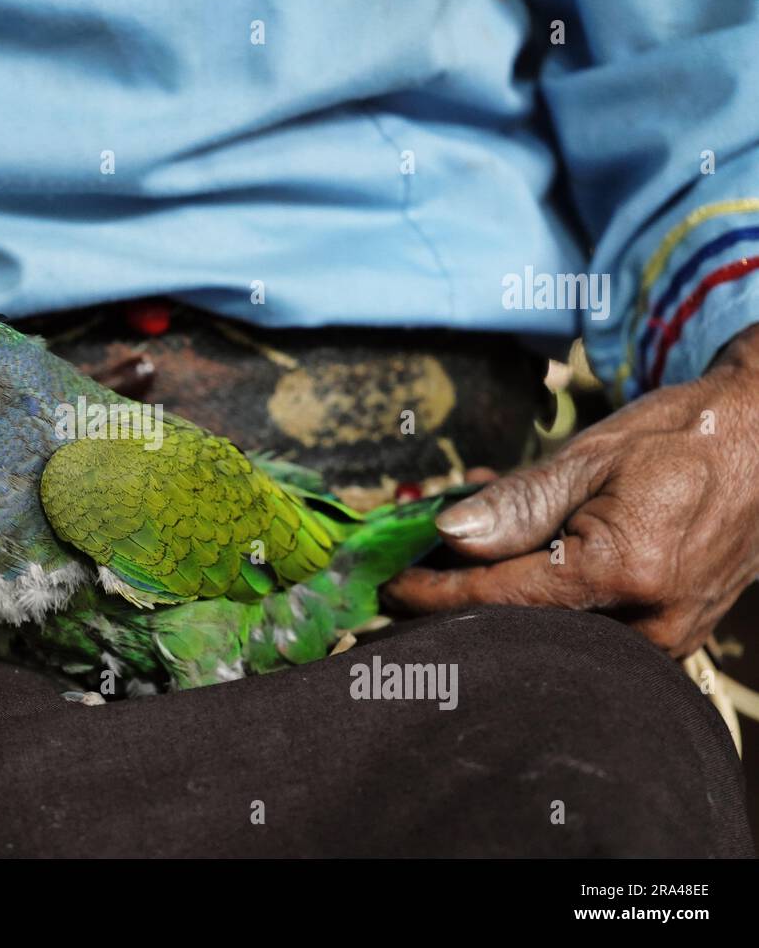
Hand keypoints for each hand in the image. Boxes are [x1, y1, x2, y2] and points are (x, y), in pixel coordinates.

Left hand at [386, 326, 758, 656]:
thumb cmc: (685, 434)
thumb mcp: (593, 455)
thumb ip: (519, 501)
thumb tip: (449, 535)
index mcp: (625, 573)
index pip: (500, 598)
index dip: (434, 592)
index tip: (387, 584)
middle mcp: (647, 624)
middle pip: (520, 626)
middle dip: (457, 597)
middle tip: (407, 569)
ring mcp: (662, 639)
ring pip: (548, 628)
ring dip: (495, 592)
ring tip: (451, 551)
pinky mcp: (666, 636)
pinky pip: (582, 623)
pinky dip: (538, 592)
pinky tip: (509, 556)